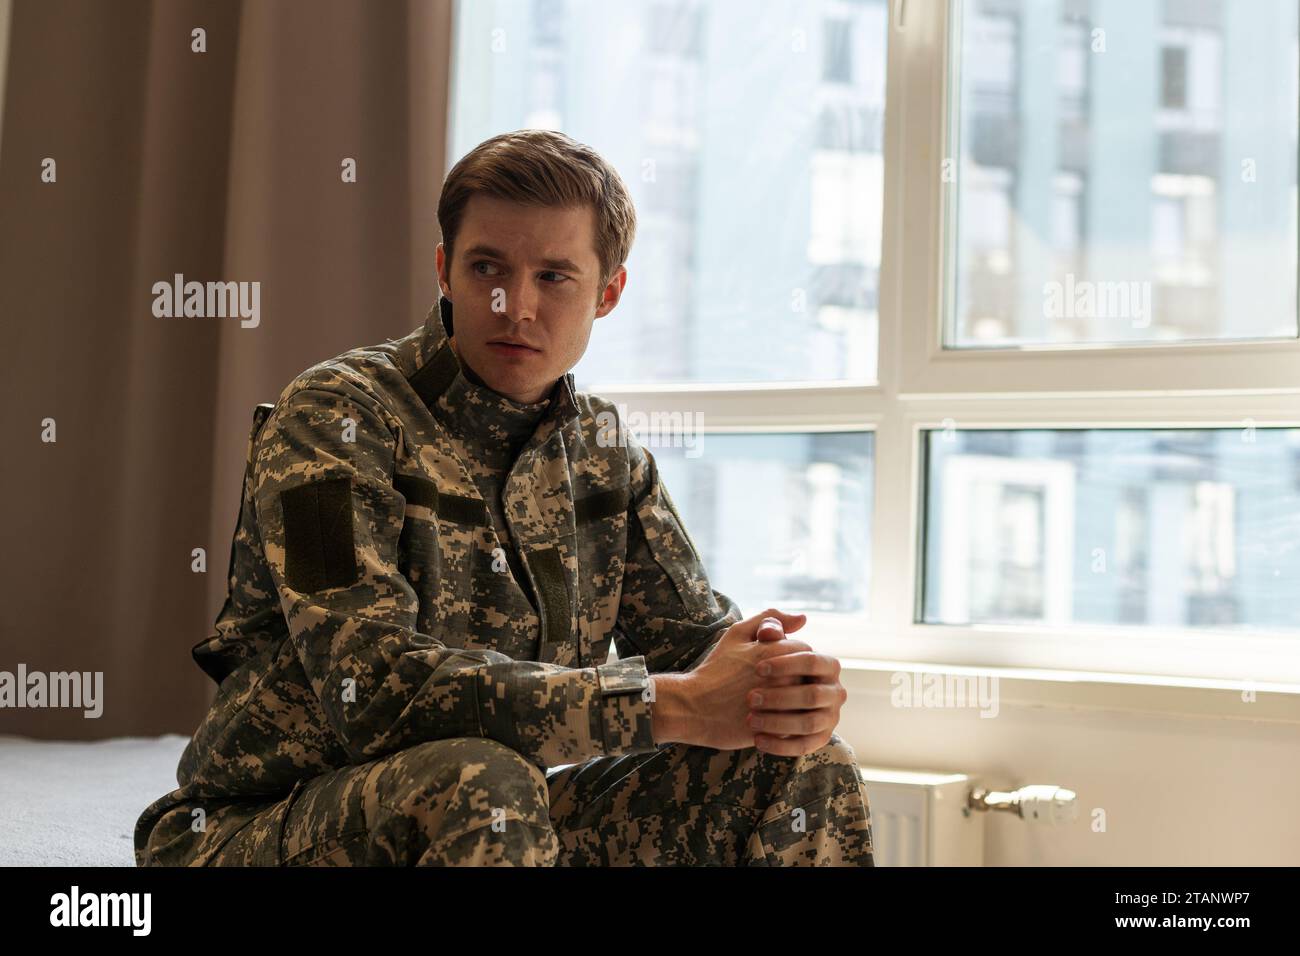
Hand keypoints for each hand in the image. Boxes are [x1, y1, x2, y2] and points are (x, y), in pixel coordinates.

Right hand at [656, 608, 811, 750]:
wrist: (693, 706)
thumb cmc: (715, 669)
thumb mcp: (737, 634)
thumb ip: (770, 620)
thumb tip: (803, 618)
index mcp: (776, 653)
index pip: (805, 654)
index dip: (790, 660)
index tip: (772, 667)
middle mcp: (783, 678)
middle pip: (807, 677)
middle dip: (792, 681)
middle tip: (771, 685)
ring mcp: (781, 706)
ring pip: (804, 703)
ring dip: (793, 703)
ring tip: (771, 703)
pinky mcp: (776, 730)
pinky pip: (795, 726)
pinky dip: (786, 723)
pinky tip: (770, 719)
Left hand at [747, 634, 845, 756]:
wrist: (737, 701)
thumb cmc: (748, 666)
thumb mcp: (752, 640)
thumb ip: (770, 624)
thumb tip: (802, 618)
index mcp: (825, 665)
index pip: (812, 661)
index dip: (786, 664)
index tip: (758, 668)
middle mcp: (834, 691)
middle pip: (811, 695)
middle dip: (780, 696)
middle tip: (750, 697)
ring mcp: (829, 717)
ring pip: (808, 723)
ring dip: (778, 721)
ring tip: (751, 719)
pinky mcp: (818, 739)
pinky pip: (804, 745)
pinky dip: (781, 745)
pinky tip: (757, 739)